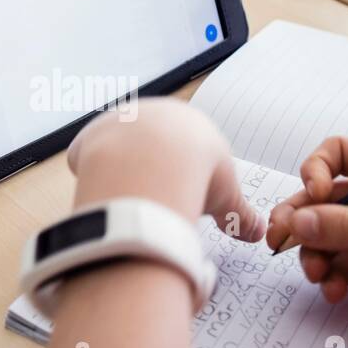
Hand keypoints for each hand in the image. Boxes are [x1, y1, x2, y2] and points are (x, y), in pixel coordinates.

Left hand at [67, 99, 264, 241]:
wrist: (154, 162)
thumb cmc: (199, 173)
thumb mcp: (228, 198)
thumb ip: (240, 216)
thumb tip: (258, 234)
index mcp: (187, 121)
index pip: (185, 145)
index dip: (185, 173)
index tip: (185, 194)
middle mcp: (151, 113)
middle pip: (149, 144)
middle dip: (153, 169)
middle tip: (157, 200)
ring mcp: (118, 121)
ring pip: (118, 148)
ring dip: (122, 170)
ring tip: (130, 199)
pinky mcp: (91, 136)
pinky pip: (89, 156)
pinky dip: (93, 173)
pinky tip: (105, 191)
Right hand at [265, 137, 347, 340]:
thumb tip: (296, 223)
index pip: (339, 155)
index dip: (315, 170)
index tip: (309, 195)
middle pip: (326, 201)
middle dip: (301, 220)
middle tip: (276, 242)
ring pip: (331, 239)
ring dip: (315, 254)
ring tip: (317, 275)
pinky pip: (347, 268)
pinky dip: (334, 278)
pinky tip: (335, 291)